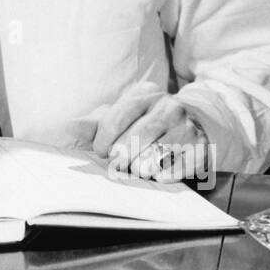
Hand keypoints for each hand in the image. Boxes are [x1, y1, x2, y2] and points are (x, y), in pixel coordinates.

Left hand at [88, 81, 208, 181]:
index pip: (116, 118)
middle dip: (121, 156)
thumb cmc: (147, 121)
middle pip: (135, 139)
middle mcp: (169, 106)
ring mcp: (187, 127)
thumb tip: (69, 126)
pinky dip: (163, 176)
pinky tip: (159, 173)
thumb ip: (95, 123)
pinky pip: (176, 169)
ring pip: (155, 156)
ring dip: (141, 167)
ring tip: (138, 167)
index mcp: (145, 93)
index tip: (102, 152)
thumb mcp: (121, 115)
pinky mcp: (201, 148)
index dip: (104, 140)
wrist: (196, 122)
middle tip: (118, 164)